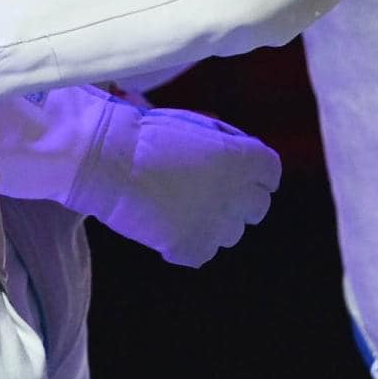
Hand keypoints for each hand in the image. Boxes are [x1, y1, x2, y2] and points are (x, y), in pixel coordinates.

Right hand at [83, 108, 282, 266]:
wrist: (107, 159)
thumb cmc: (149, 135)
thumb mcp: (200, 126)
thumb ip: (232, 146)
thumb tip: (248, 166)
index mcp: (244, 158)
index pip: (271, 174)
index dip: (254, 174)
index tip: (236, 175)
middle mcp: (237, 192)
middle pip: (258, 207)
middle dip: (239, 200)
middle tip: (209, 192)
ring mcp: (215, 223)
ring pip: (232, 232)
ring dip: (215, 221)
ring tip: (181, 205)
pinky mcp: (191, 248)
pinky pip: (204, 252)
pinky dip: (189, 242)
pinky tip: (166, 223)